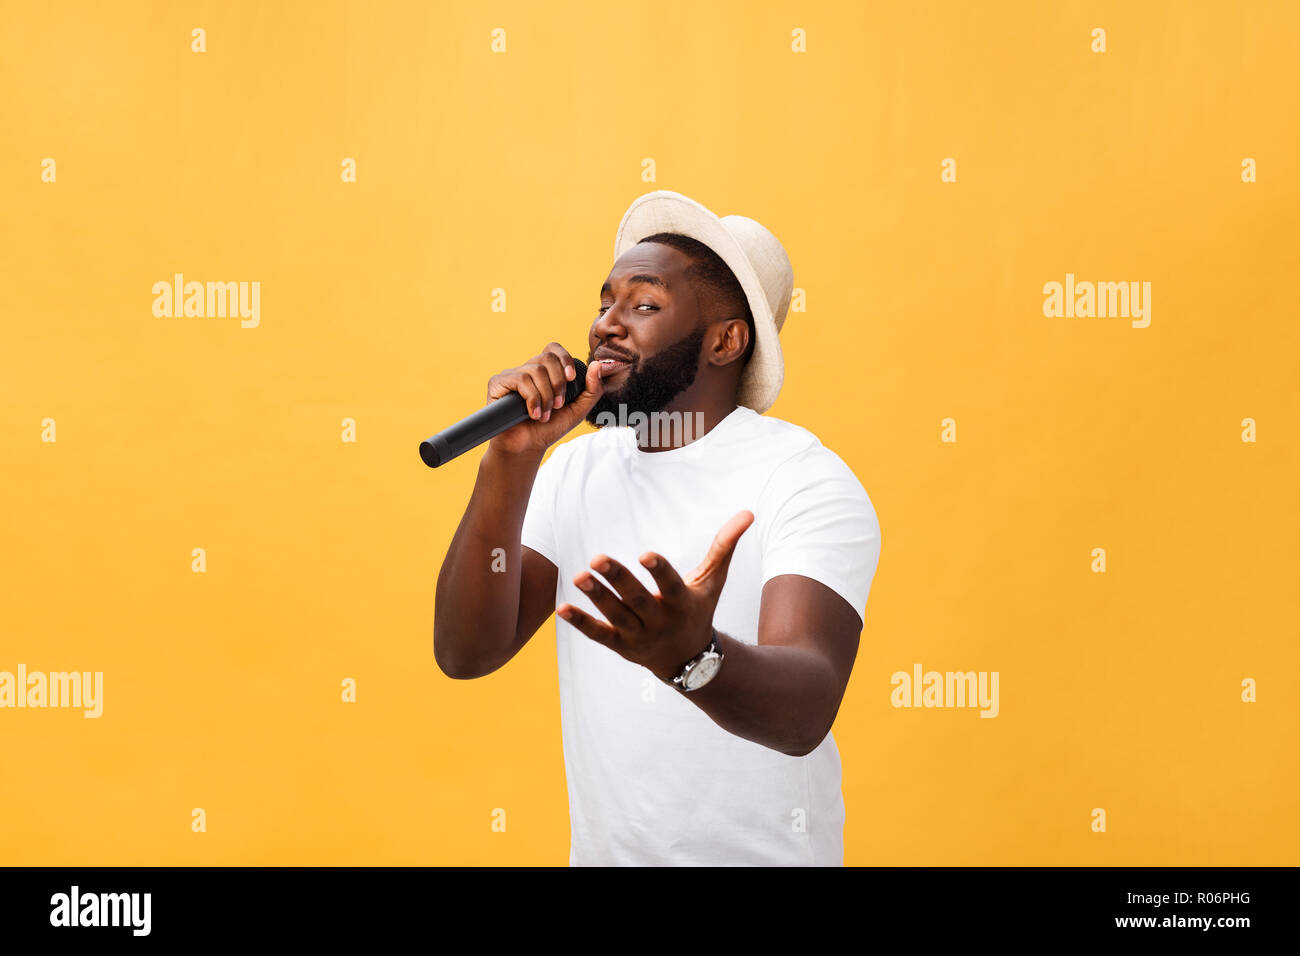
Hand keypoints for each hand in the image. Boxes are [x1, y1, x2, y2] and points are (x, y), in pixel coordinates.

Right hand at [485, 343, 614, 456]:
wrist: (527, 447)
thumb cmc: (549, 428)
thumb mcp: (578, 410)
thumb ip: (592, 389)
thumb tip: (597, 364)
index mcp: (545, 371)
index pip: (554, 349)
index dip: (564, 359)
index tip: (571, 378)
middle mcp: (527, 369)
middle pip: (547, 357)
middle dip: (558, 383)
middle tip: (558, 405)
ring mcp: (511, 375)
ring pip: (535, 370)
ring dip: (546, 396)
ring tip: (544, 415)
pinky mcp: (497, 383)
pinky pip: (520, 380)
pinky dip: (532, 398)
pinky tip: (533, 414)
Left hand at [557, 510, 754, 679]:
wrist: (690, 661)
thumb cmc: (699, 609)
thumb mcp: (713, 580)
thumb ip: (725, 546)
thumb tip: (748, 513)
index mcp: (682, 604)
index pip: (670, 586)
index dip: (659, 571)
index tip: (645, 554)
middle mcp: (660, 621)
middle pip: (637, 600)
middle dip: (618, 580)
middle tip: (598, 558)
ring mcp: (639, 636)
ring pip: (616, 617)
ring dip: (597, 598)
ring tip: (578, 576)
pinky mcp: (621, 646)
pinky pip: (599, 635)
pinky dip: (581, 623)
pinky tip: (562, 608)